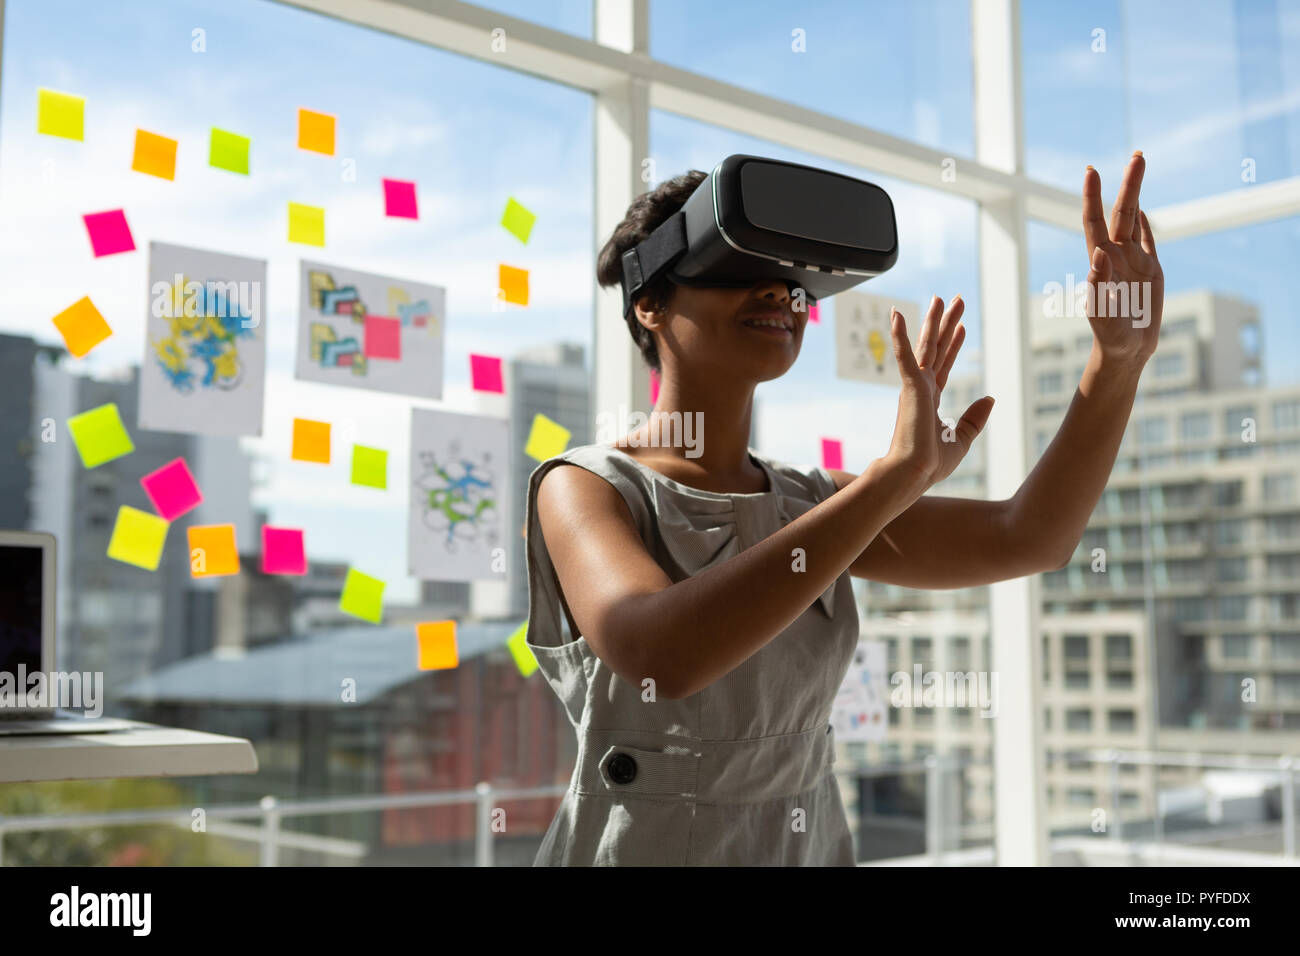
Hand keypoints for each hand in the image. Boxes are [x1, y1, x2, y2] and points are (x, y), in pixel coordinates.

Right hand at [879, 296, 995, 490]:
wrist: (913, 474)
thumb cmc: (930, 464)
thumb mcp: (962, 439)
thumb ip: (975, 418)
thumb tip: (991, 398)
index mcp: (928, 400)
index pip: (943, 365)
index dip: (953, 344)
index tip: (962, 326)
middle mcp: (920, 389)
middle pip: (935, 348)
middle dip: (945, 323)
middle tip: (955, 299)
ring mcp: (913, 386)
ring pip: (924, 346)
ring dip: (931, 321)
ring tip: (940, 298)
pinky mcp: (909, 387)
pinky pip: (904, 356)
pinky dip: (899, 335)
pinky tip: (897, 314)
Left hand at [1083, 152, 1164, 364]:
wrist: (1126, 351)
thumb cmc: (1109, 335)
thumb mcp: (1101, 311)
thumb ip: (1098, 284)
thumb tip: (1099, 253)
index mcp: (1101, 261)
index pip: (1093, 222)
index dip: (1092, 196)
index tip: (1092, 170)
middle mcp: (1115, 254)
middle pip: (1120, 212)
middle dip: (1127, 183)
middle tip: (1137, 154)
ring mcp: (1133, 260)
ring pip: (1135, 219)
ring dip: (1137, 192)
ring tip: (1139, 163)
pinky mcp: (1150, 270)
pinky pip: (1148, 240)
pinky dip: (1147, 222)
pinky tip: (1144, 207)